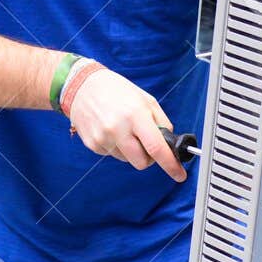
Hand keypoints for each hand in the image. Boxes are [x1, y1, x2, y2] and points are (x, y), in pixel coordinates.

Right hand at [68, 68, 186, 182]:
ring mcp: (103, 138)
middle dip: (149, 158)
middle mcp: (118, 128)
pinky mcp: (92, 144)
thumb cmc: (116, 91)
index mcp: (135, 114)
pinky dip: (116, 146)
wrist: (82, 86)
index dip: (170, 165)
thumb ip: (161, 122)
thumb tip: (169, 145)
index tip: (179, 175)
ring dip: (130, 150)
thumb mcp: (145, 100)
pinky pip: (113, 155)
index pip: (156, 148)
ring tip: (122, 128)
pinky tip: (110, 129)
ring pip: (127, 159)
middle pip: (142, 162)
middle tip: (145, 142)